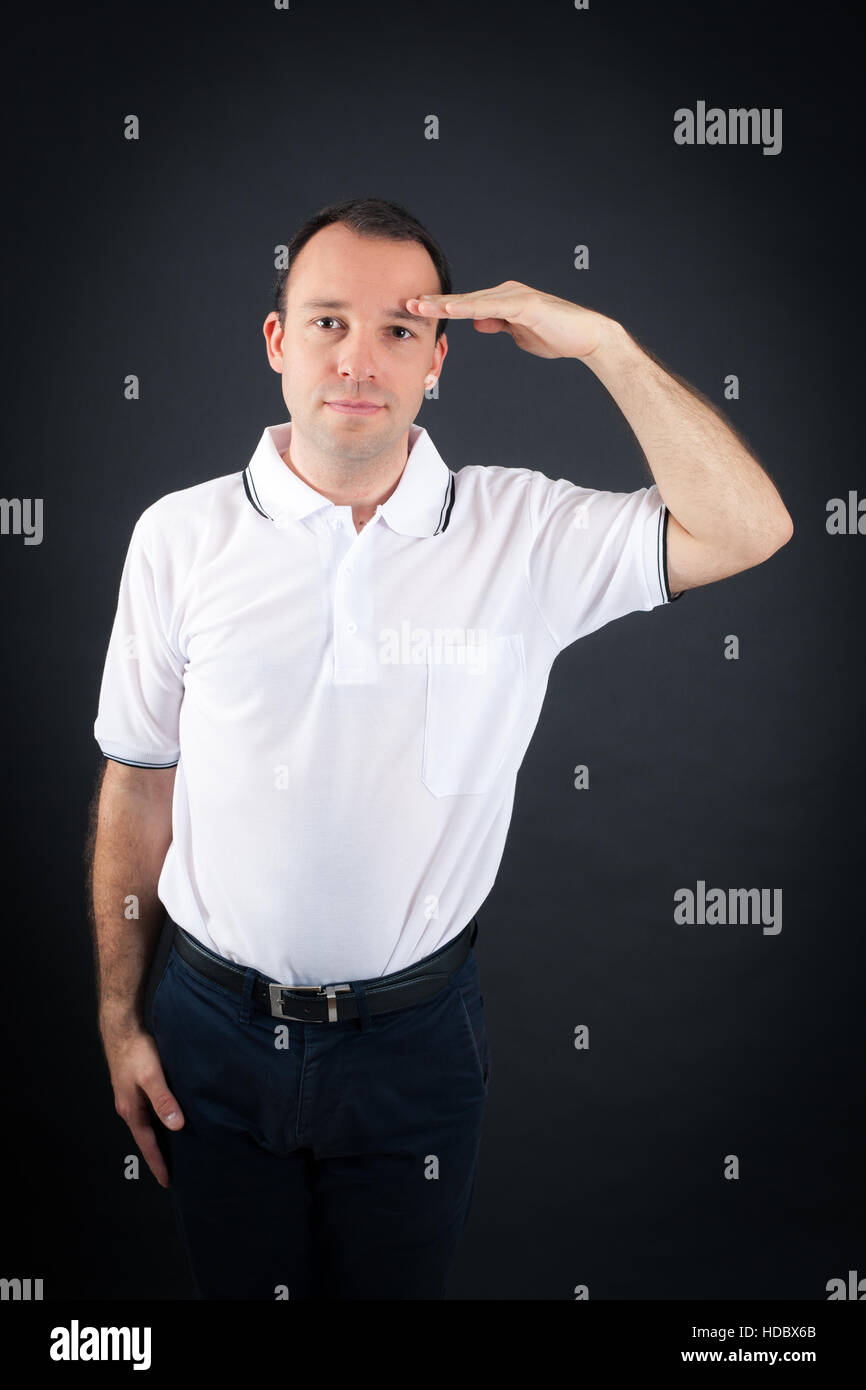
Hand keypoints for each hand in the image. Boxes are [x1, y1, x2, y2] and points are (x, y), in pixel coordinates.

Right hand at [103, 1024, 183, 1187]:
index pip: (147, 1145)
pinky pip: (150, 1110)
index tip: (168, 1182)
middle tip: (175, 1171)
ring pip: (148, 1124)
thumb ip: (164, 1100)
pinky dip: (160, 1119)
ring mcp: (132, 1098)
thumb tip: (175, 1125)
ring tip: (176, 1149)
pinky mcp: (136, 1087)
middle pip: (146, 1138)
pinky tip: (171, 1117)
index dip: (158, 1163)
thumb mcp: (152, 1077)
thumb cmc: (135, 1052)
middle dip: (159, 1154)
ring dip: (160, 1137)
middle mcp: (130, 1108)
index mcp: (132, 1111)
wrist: (122, 1029)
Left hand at [407, 280, 613, 360]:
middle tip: (406, 303)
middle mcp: (506, 293)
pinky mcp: (527, 304)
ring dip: (447, 303)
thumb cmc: (555, 334)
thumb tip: (476, 322)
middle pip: (464, 299)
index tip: (416, 311)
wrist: (587, 336)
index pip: (466, 304)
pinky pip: (494, 306)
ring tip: (422, 305)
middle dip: (435, 302)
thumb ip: (497, 323)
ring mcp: (516, 296)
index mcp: (502, 300)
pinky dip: (472, 306)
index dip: (441, 307)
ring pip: (474, 300)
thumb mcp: (518, 332)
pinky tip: (454, 308)